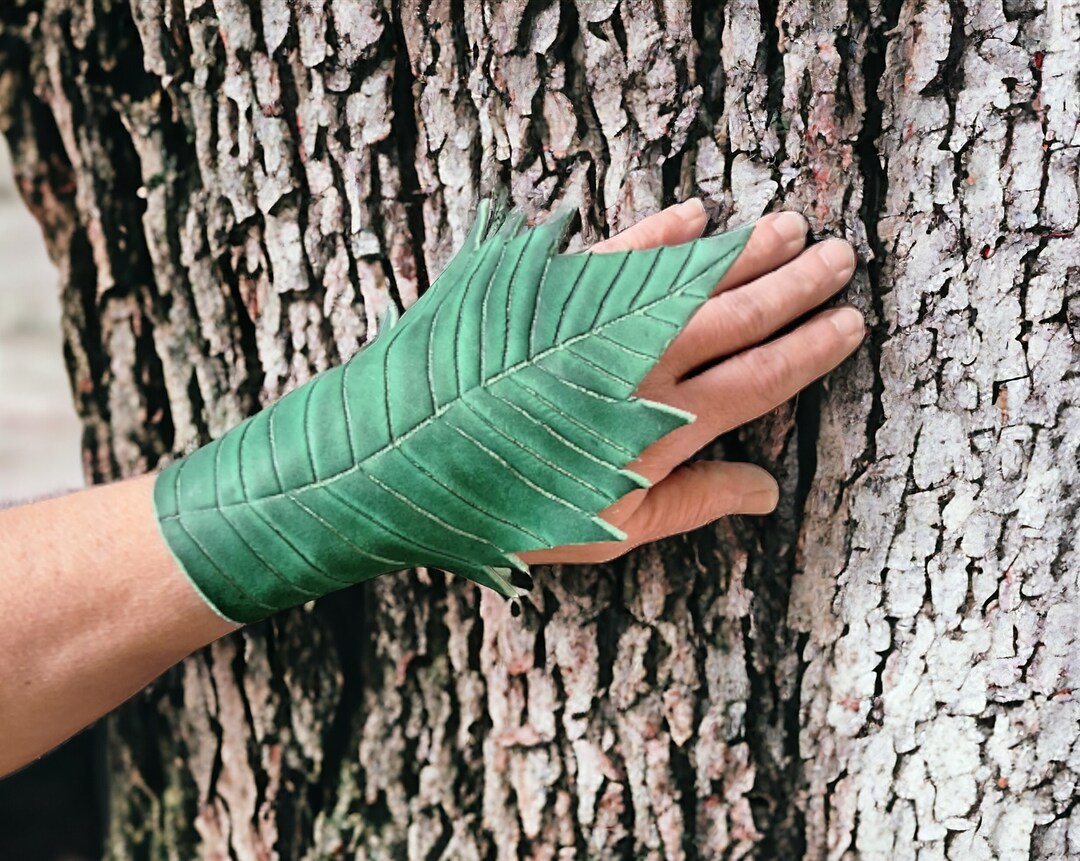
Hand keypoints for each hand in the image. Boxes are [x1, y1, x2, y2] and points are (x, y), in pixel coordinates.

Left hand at [520, 200, 862, 564]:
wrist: (409, 462)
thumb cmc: (513, 507)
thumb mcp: (611, 527)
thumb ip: (691, 502)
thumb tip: (767, 491)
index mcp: (661, 427)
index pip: (758, 378)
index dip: (809, 349)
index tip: (850, 322)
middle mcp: (637, 366)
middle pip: (736, 317)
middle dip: (794, 285)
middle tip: (839, 256)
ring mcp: (594, 325)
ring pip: (687, 278)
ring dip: (742, 251)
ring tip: (789, 226)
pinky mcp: (549, 294)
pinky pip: (616, 253)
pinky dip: (656, 233)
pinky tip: (693, 214)